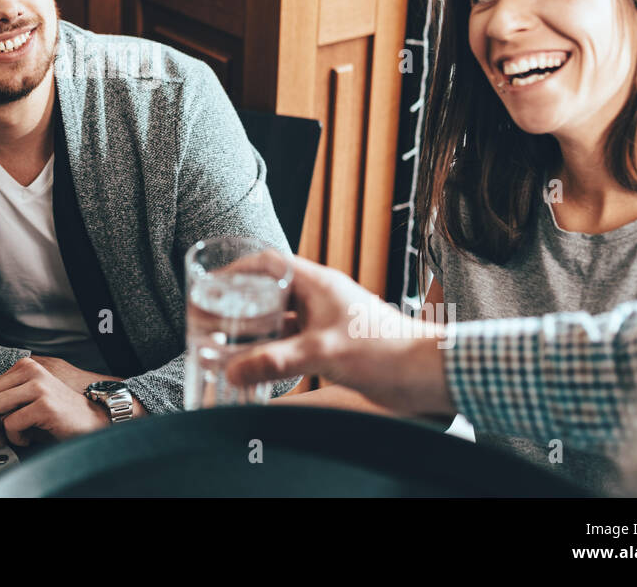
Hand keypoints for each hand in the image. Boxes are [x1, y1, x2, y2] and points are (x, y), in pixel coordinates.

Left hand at [0, 357, 108, 446]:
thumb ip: (9, 398)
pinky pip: (11, 424)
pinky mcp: (43, 405)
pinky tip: (29, 438)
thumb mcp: (30, 397)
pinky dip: (16, 438)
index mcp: (25, 366)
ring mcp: (38, 386)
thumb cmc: (59, 413)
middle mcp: (31, 371)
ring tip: (13, 437)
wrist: (91, 420)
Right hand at [222, 254, 453, 415]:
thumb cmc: (384, 352)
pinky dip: (272, 351)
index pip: (270, 262)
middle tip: (210, 319)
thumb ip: (276, 361)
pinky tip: (256, 367)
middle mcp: (320, 298)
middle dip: (238, 304)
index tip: (212, 281)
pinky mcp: (333, 345)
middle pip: (269, 291)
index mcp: (318, 284)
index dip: (238, 268)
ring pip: (280, 319)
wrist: (426, 374)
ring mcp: (326, 322)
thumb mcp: (323, 353)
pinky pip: (292, 342)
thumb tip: (232, 369)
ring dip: (254, 331)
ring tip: (224, 345)